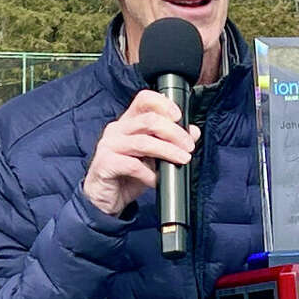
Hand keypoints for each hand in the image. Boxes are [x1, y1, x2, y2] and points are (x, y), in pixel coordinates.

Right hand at [81, 90, 198, 215]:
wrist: (106, 199)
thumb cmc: (128, 175)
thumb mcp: (154, 157)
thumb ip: (171, 142)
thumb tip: (193, 131)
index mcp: (128, 122)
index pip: (144, 99)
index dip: (163, 104)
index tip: (179, 117)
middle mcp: (116, 129)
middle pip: (149, 120)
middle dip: (174, 133)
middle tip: (188, 147)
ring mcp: (108, 145)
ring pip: (143, 142)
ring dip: (168, 151)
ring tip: (182, 160)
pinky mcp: (105, 163)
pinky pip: (132, 165)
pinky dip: (150, 174)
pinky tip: (157, 181)